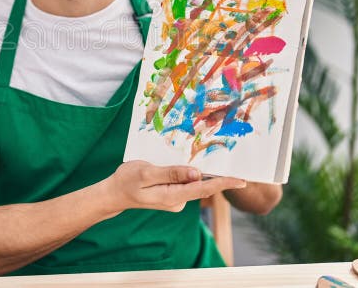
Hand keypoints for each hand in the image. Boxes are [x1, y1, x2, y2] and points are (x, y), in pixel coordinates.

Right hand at [100, 160, 245, 215]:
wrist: (115, 193)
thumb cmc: (127, 180)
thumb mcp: (146, 172)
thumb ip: (171, 173)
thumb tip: (196, 174)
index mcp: (171, 196)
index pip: (203, 189)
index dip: (223, 184)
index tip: (241, 179)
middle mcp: (177, 201)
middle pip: (202, 187)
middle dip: (219, 177)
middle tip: (236, 163)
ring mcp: (175, 200)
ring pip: (194, 184)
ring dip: (203, 173)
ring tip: (213, 156)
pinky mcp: (172, 195)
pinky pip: (186, 184)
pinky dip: (191, 174)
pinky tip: (189, 163)